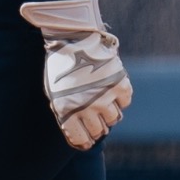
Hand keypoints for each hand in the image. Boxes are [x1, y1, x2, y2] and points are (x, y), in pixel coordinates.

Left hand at [18, 0, 132, 149]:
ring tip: (102, 101)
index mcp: (67, 112)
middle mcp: (87, 107)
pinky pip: (125, 102)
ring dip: (108, 112)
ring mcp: (105, 96)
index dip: (85, 140)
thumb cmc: (60, 67)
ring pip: (114, 118)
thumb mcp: (54, 93)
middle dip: (96, 126)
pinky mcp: (119, 84)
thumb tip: (79, 136)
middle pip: (99, 131)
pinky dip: (120, 98)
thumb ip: (65, 115)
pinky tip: (111, 89)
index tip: (87, 137)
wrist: (72, 39)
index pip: (81, 140)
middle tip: (94, 116)